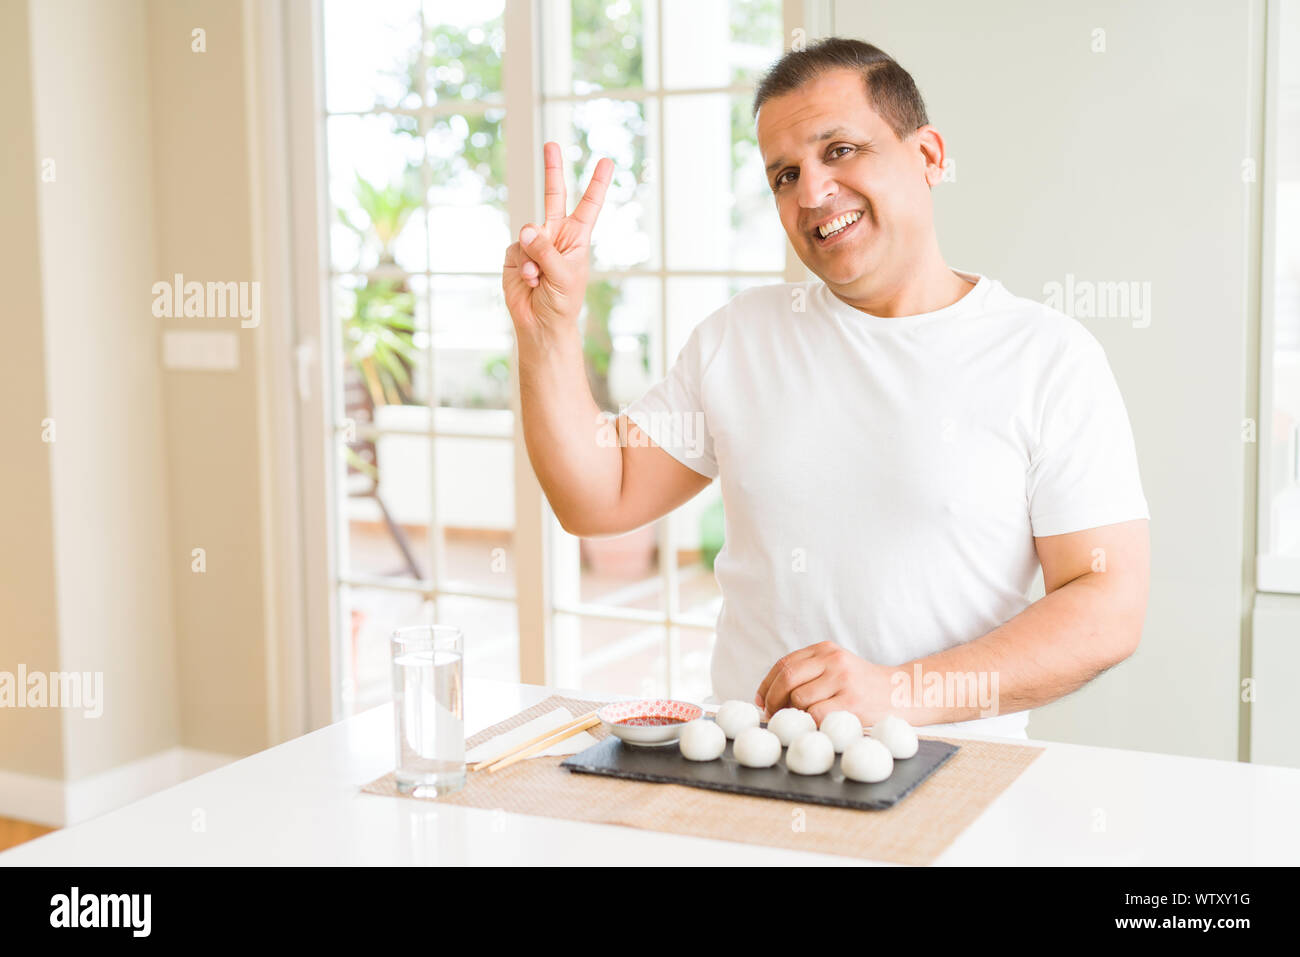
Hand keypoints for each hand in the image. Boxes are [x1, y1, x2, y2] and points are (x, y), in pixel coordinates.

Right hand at [502, 141, 612, 344]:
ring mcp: (534, 242)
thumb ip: (546, 251)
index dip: (597, 184)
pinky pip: (516, 250)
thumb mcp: (563, 275)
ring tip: (539, 280)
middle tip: (552, 144)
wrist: (540, 324)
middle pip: (553, 195)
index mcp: (577, 237)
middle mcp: (555, 235)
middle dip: (553, 169)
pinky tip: (529, 282)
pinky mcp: (515, 253)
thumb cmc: (562, 302)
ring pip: (529, 233)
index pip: (589, 206)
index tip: (606, 161)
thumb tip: (526, 229)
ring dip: (534, 259)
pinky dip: (523, 267)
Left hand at [753, 640, 892, 725]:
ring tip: (797, 722)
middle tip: (772, 716)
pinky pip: (815, 714)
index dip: (766, 685)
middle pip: (786, 678)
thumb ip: (809, 675)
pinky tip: (814, 727)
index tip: (761, 701)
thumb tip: (769, 697)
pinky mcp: (851, 701)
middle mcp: (833, 659)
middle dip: (772, 700)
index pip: (784, 664)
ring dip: (792, 714)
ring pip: (798, 698)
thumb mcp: (837, 668)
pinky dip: (809, 723)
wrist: (903, 692)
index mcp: (825, 649)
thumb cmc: (863, 687)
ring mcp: (843, 679)